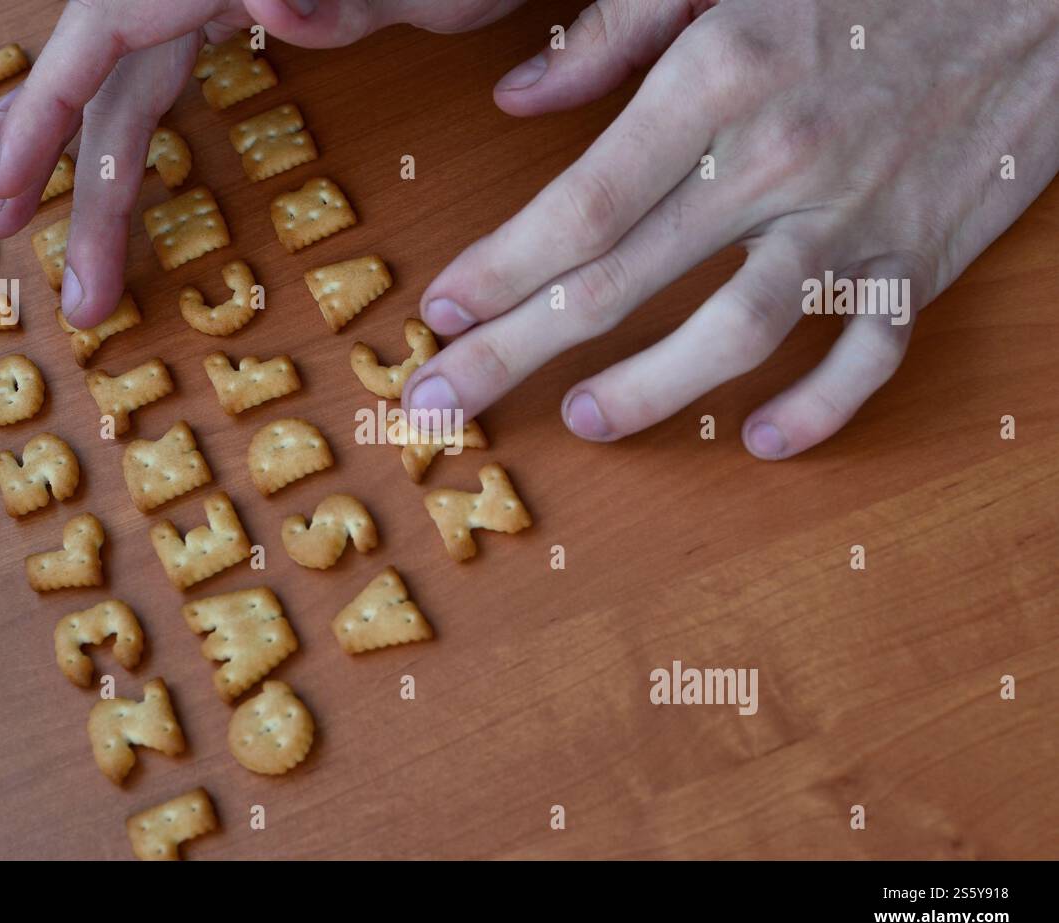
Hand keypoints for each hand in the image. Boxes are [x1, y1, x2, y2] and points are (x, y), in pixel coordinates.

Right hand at [0, 0, 523, 329]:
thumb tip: (270, 4)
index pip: (101, 37)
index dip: (42, 119)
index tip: (3, 192)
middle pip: (107, 83)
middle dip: (77, 190)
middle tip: (61, 286)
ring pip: (124, 85)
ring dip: (95, 174)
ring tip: (79, 258)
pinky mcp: (220, 3)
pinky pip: (153, 73)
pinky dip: (126, 134)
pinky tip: (108, 181)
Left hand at [403, 0, 1058, 458]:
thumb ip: (614, 29)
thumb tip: (516, 97)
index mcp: (722, 80)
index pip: (580, 207)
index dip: (500, 270)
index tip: (440, 312)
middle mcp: (781, 162)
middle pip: (619, 284)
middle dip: (513, 352)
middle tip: (443, 404)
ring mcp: (858, 218)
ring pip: (733, 335)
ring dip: (646, 389)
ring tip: (584, 418)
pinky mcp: (926, 255)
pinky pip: (868, 355)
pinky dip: (818, 408)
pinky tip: (759, 439)